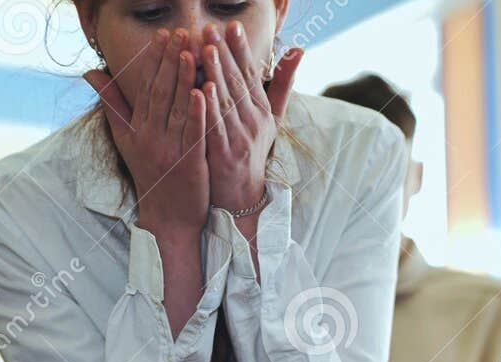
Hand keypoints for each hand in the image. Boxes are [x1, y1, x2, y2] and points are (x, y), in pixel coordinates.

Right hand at [85, 29, 208, 235]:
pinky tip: (202, 91)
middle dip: (170, 61)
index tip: (162, 35)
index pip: (146, 88)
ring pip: (177, 109)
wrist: (167, 217)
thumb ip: (112, 105)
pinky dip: (197, 112)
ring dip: (184, 79)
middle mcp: (151, 137)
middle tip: (179, 33)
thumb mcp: (126, 139)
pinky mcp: (189, 163)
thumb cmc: (150, 174)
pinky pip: (193, 133)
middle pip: (161, 93)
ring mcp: (170, 150)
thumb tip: (90, 73)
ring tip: (191, 52)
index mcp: (138, 129)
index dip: (155, 60)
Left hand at [199, 22, 302, 212]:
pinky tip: (201, 90)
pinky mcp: (226, 155)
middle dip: (224, 53)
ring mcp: (241, 139)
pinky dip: (210, 109)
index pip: (251, 73)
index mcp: (261, 109)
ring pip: (227, 101)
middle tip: (211, 28)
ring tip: (205, 49)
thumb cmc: (252, 152)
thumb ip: (282, 83)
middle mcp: (254, 121)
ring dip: (216, 73)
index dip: (241, 48)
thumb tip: (299, 49)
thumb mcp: (272, 118)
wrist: (242, 197)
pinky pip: (217, 128)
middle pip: (237, 82)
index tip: (232, 26)